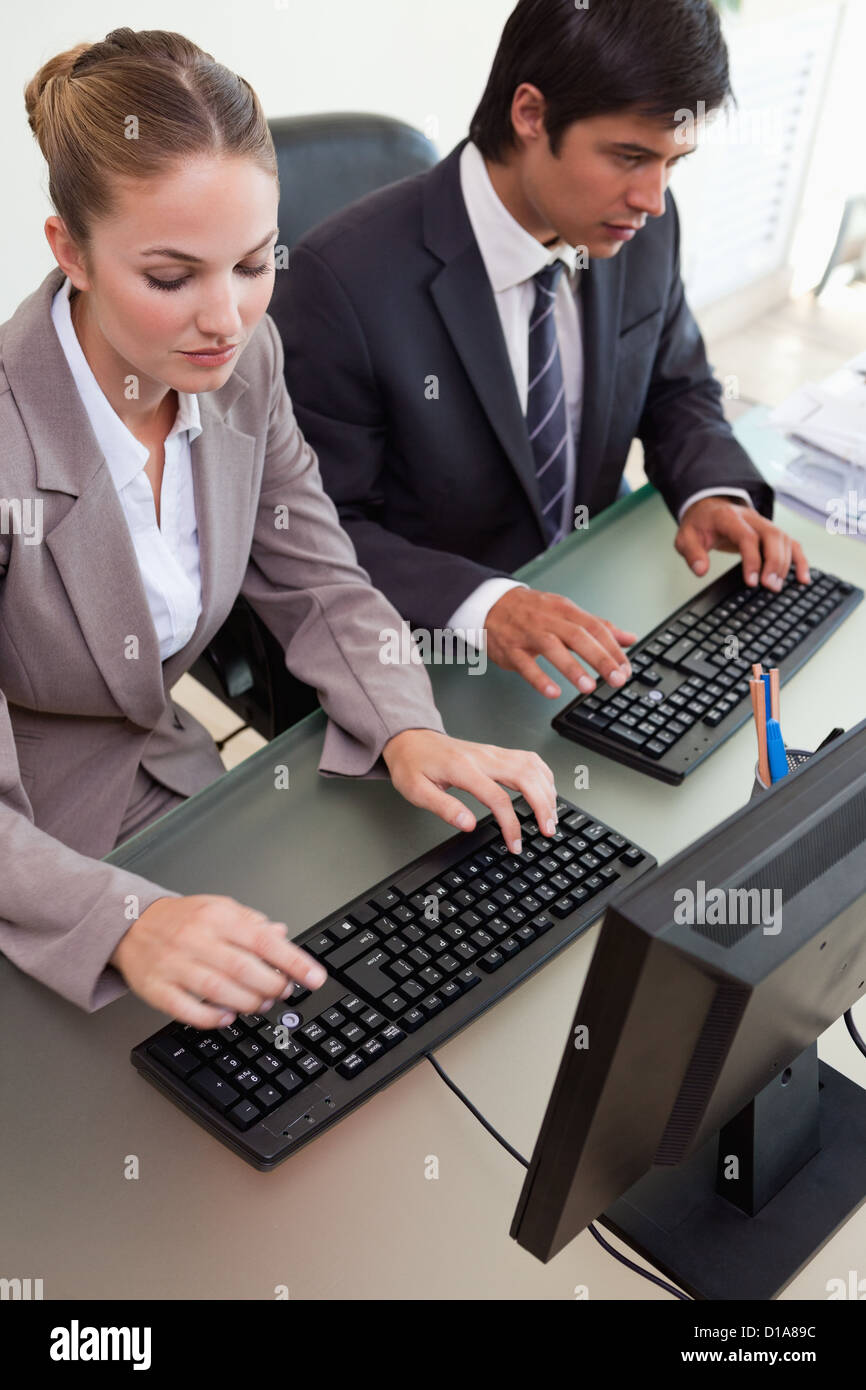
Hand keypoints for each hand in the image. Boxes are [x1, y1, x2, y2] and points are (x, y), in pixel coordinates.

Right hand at [110, 895, 327, 1028]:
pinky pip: (186, 1009)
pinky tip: (227, 1017)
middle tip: (283, 991)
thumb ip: (252, 924)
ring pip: (218, 990)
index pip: (263, 940)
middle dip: (271, 985)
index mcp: (217, 917)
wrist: (131, 924)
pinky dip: (211, 1018)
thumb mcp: (220, 909)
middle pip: (243, 968)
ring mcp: (174, 964)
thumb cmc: (182, 919)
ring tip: (260, 1004)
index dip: (293, 961)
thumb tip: (282, 934)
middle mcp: (196, 939)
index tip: (314, 978)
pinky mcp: (156, 988)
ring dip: (247, 1003)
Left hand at [382, 728, 556, 853]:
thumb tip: (469, 825)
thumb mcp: (416, 791)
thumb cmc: (413, 764)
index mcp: (463, 768)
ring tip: (552, 816)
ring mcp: (493, 752)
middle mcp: (483, 757)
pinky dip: (543, 775)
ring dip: (547, 791)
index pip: (497, 798)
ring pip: (532, 766)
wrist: (410, 739)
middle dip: (542, 806)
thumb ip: (445, 808)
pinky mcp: (497, 752)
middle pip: (525, 778)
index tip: (515, 844)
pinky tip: (547, 790)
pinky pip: (529, 759)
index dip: (511, 824)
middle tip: (548, 830)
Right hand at [484, 587, 635, 697]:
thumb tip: (629, 638)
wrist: (491, 603)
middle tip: (616, 679)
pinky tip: (552, 692)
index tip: (626, 669)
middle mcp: (549, 620)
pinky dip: (539, 679)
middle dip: (600, 659)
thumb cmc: (533, 611)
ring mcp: (529, 634)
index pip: (596, 628)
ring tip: (588, 688)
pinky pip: (525, 665)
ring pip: (552, 648)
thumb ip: (598, 627)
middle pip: (579, 636)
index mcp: (566, 610)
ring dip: (572, 668)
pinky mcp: (511, 649)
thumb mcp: (567, 612)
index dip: (613, 649)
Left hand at [675, 498, 810, 591]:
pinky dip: (800, 561)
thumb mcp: (685, 537)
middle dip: (774, 562)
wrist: (708, 509)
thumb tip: (701, 570)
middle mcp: (751, 518)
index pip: (747, 536)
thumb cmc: (700, 525)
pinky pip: (791, 544)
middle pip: (772, 536)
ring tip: (778, 587)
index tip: (751, 581)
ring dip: (785, 564)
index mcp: (729, 518)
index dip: (752, 558)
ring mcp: (764, 524)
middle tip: (769, 586)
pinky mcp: (771, 533)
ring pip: (784, 539)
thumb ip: (691, 553)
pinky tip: (803, 578)